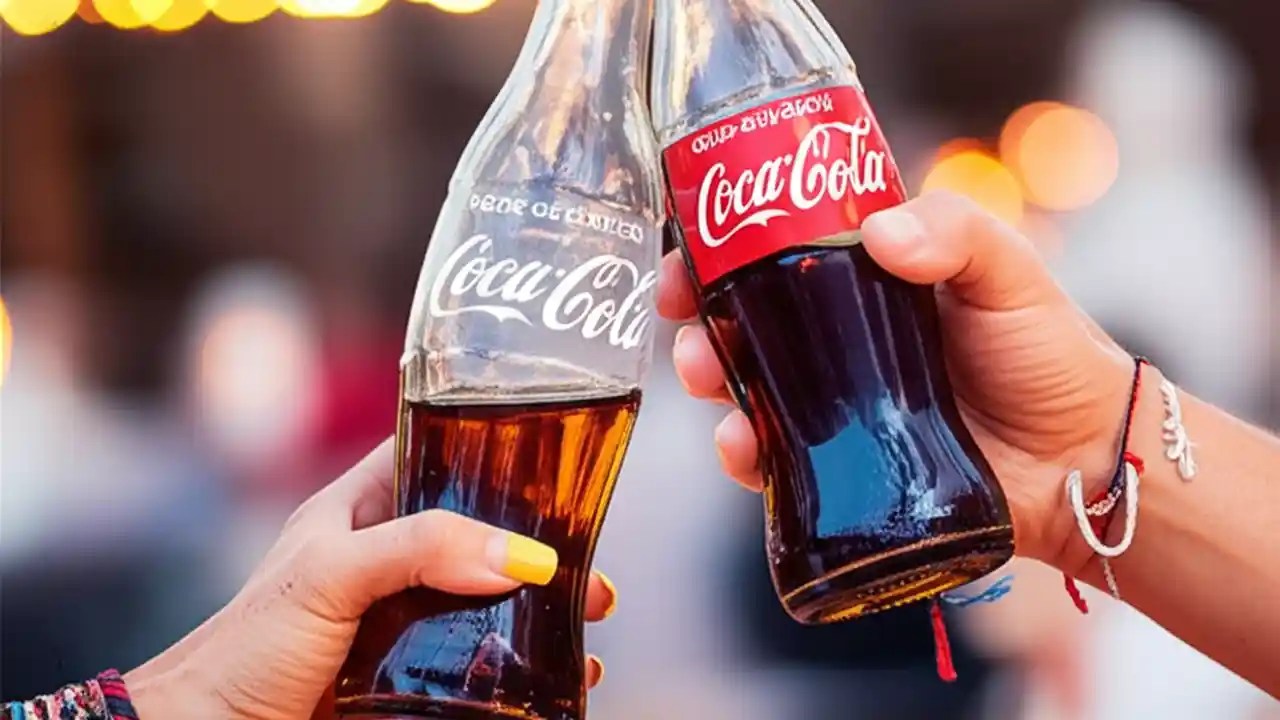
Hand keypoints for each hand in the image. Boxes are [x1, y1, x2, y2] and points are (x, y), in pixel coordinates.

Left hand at [124, 439, 616, 719]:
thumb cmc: (241, 650)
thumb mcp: (330, 576)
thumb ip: (419, 549)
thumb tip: (517, 554)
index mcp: (358, 513)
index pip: (432, 455)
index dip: (488, 449)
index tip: (553, 460)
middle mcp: (383, 561)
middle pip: (477, 537)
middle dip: (537, 549)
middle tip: (587, 570)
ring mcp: (397, 622)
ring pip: (483, 603)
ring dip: (537, 612)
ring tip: (587, 621)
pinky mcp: (405, 680)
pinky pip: (474, 666)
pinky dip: (518, 669)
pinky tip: (556, 676)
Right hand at [659, 191, 1133, 572]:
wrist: (1081, 461)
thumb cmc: (1050, 354)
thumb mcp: (1009, 271)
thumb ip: (955, 231)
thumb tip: (882, 236)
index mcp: (869, 282)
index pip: (779, 252)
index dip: (724, 247)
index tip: (691, 250)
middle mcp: (841, 341)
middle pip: (746, 321)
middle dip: (699, 317)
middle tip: (683, 316)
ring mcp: (837, 406)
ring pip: (747, 389)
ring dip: (709, 380)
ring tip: (705, 379)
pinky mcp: (840, 468)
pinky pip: (774, 461)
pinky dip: (746, 454)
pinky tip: (742, 447)